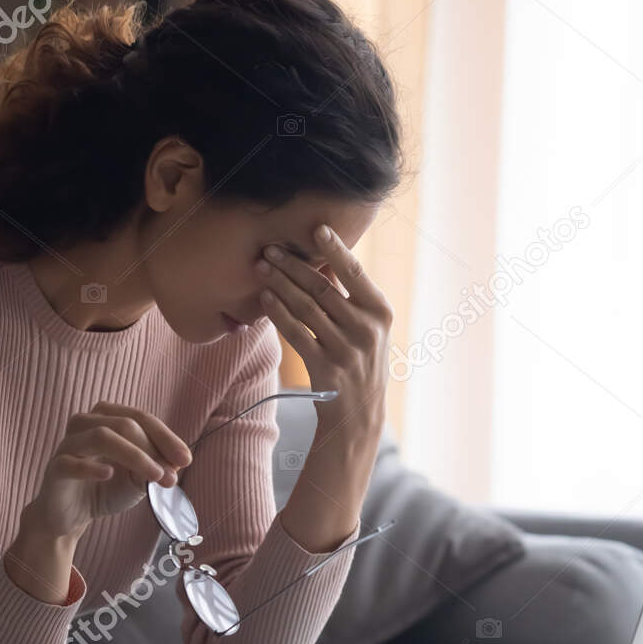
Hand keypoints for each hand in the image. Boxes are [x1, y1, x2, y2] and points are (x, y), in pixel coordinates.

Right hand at [23, 402, 192, 541]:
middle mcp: (86, 423)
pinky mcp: (55, 468)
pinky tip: (108, 474)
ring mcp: (68, 444)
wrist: (71, 516)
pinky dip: (91, 467)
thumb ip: (154, 467)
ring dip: (134, 456)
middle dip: (153, 450)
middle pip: (125, 424)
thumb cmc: (106, 489)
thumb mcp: (138, 479)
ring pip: (102, 436)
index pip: (141, 418)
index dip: (166, 437)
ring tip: (153, 476)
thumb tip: (175, 465)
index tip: (185, 460)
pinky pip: (71, 462)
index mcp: (108, 417)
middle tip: (170, 477)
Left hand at [257, 224, 392, 438]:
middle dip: (293, 265)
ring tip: (261, 267)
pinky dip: (278, 313)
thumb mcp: (368, 328)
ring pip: (306, 308)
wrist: (359, 415)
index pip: (355, 273)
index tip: (316, 228)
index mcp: (381, 312)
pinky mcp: (325, 369)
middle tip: (270, 248)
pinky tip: (264, 298)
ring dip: (280, 284)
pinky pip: (296, 333)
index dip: (335, 249)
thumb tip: (323, 258)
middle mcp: (367, 330)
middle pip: (323, 288)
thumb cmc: (360, 361)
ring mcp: (347, 350)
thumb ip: (350, 296)